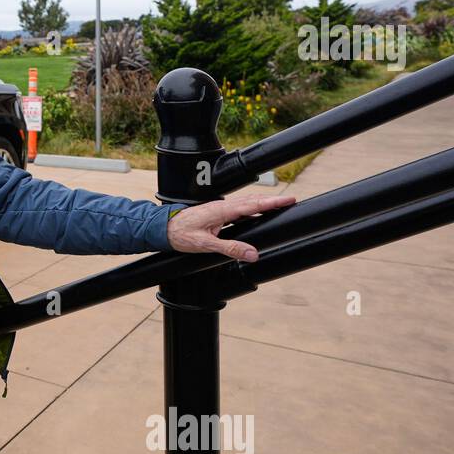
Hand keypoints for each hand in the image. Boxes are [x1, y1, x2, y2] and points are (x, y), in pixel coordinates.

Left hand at [166, 195, 295, 261]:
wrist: (162, 228)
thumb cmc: (180, 235)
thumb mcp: (205, 245)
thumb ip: (230, 249)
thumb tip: (253, 254)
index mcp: (222, 211)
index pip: (252, 205)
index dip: (272, 202)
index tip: (289, 199)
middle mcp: (222, 206)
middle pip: (252, 201)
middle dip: (273, 200)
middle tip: (292, 200)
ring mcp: (219, 209)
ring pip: (246, 204)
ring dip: (263, 203)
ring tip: (280, 205)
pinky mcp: (216, 213)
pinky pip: (238, 209)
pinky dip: (251, 209)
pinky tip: (256, 214)